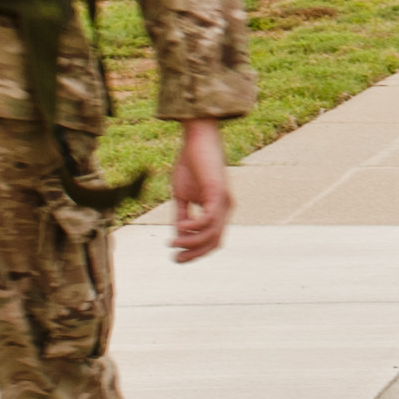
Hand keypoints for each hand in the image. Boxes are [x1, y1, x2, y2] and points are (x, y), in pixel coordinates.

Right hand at [170, 120, 231, 261]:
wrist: (197, 139)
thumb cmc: (190, 164)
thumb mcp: (183, 195)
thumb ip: (182, 215)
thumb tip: (177, 235)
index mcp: (218, 210)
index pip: (212, 239)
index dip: (196, 252)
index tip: (176, 258)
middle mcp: (225, 208)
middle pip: (214, 242)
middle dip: (194, 254)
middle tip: (175, 259)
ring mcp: (224, 201)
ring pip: (212, 233)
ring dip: (191, 242)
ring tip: (173, 243)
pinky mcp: (218, 192)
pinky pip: (209, 218)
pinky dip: (194, 227)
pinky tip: (179, 227)